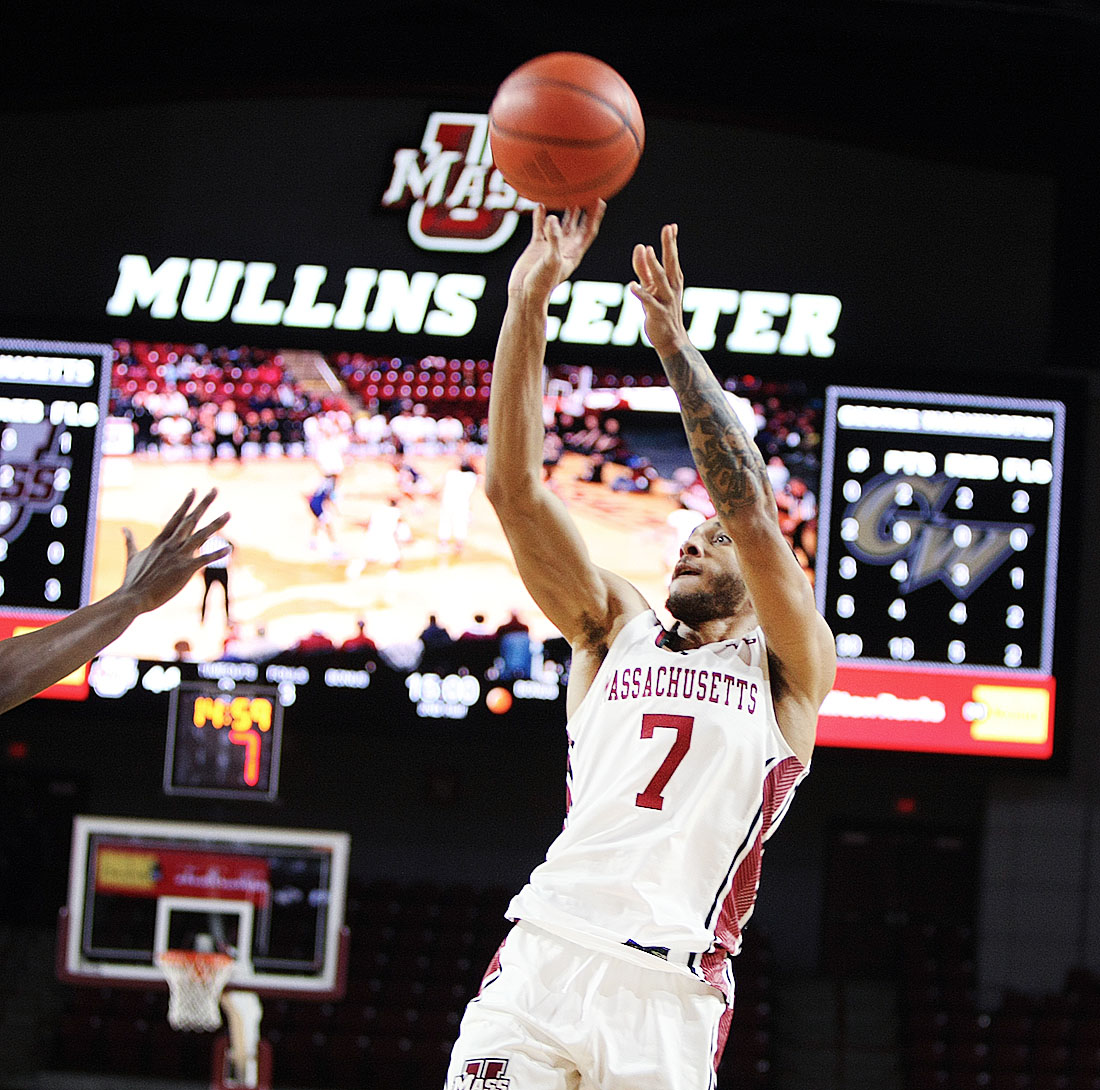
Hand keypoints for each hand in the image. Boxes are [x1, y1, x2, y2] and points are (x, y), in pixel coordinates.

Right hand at [119, 489, 230, 612]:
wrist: (132, 597)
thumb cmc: (132, 579)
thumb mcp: (131, 556)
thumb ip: (130, 541)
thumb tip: (123, 528)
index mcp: (160, 541)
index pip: (175, 518)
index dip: (185, 504)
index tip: (194, 490)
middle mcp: (170, 545)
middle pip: (190, 520)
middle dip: (203, 505)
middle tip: (215, 490)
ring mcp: (177, 556)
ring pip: (200, 536)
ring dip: (216, 524)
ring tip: (229, 514)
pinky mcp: (184, 570)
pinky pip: (203, 560)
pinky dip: (216, 554)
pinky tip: (228, 549)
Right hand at [507, 201, 605, 300]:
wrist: (524, 294)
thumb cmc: (542, 283)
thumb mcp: (551, 260)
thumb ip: (554, 239)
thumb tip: (553, 218)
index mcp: (574, 253)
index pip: (588, 231)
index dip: (595, 216)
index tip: (600, 200)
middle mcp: (564, 248)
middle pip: (577, 225)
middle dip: (583, 210)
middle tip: (586, 191)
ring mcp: (550, 247)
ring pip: (560, 224)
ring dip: (564, 211)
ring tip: (567, 193)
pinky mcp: (537, 247)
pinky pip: (540, 227)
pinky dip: (540, 217)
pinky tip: (540, 205)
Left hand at [629, 222, 689, 358]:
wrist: (671, 340)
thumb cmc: (660, 311)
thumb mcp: (651, 287)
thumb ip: (644, 268)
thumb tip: (640, 247)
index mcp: (673, 280)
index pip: (672, 258)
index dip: (672, 242)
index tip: (672, 226)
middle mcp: (672, 288)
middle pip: (670, 264)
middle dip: (669, 246)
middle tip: (668, 229)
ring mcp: (666, 301)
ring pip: (660, 280)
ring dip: (653, 265)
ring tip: (647, 250)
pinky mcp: (657, 314)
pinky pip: (648, 302)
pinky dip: (641, 294)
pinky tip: (632, 286)